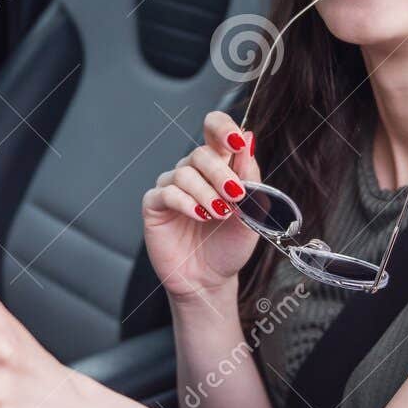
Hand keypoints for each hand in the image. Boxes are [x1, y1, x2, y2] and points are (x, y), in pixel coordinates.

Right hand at [142, 110, 261, 299]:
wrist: (211, 280)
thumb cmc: (230, 245)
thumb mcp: (252, 211)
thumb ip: (250, 176)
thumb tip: (249, 138)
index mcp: (218, 166)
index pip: (214, 130)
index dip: (223, 128)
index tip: (236, 142)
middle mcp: (193, 172)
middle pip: (201, 153)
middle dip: (221, 173)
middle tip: (235, 195)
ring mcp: (172, 187)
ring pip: (184, 173)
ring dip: (206, 193)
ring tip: (219, 214)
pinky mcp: (155, 206)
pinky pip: (166, 193)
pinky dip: (186, 203)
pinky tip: (200, 216)